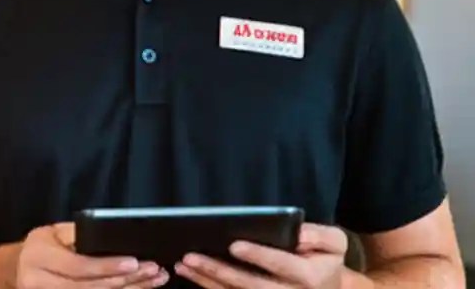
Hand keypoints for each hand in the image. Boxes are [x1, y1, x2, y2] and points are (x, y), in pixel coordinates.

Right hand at [16, 222, 169, 288]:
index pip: (77, 266)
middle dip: (126, 280)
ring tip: (153, 280)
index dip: (106, 266)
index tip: (134, 261)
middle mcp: (40, 283)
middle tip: (152, 271)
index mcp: (39, 258)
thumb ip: (78, 236)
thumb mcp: (54, 232)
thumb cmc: (42, 246)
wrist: (20, 269)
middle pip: (90, 288)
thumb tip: (113, 240)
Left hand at [175, 223, 347, 288]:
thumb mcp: (334, 243)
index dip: (259, 255)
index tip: (234, 245)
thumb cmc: (325, 260)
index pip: (282, 265)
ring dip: (207, 281)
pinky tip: (190, 276)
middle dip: (219, 271)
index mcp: (310, 277)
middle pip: (251, 285)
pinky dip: (210, 288)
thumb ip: (321, 235)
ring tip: (182, 264)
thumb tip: (299, 232)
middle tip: (191, 257)